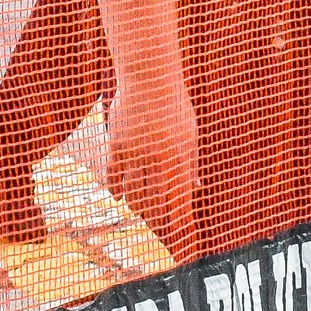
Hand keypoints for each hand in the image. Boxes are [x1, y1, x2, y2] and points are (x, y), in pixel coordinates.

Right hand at [106, 84, 197, 251]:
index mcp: (180, 157)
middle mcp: (158, 159)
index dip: (178, 219)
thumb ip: (191, 163)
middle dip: (157, 218)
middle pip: (156, 202)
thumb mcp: (189, 133)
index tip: (177, 232)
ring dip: (136, 205)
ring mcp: (136, 153)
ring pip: (133, 194)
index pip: (179, 199)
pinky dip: (115, 190)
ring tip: (139, 208)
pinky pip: (113, 177)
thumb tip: (197, 187)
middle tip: (156, 225)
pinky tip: (118, 195)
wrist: (149, 77)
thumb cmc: (173, 105)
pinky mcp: (117, 146)